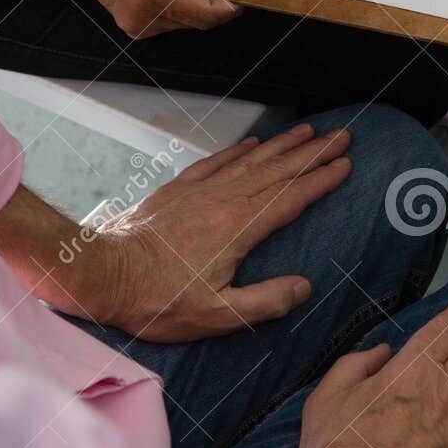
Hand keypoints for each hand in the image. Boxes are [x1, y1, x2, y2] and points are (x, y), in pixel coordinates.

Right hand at [64, 0, 246, 37]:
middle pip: (200, 21)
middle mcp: (144, 18)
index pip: (208, 14)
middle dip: (216, 3)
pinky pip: (172, 23)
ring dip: (197, 5)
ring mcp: (137, 27)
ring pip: (188, 24)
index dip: (231, 5)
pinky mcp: (135, 29)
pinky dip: (180, 7)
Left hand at [80, 124, 351, 340]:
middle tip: (341, 135)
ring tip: (306, 131)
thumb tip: (304, 287)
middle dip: (312, 152)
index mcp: (239, 228)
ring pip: (251, 160)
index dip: (321, 180)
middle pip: (278, 170)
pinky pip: (215, 162)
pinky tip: (251, 142)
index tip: (346, 165)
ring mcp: (199, 192)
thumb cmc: (157, 300)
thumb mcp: (216, 315)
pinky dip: (238, 150)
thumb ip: (265, 302)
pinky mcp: (176, 191)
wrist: (101, 274)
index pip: (291, 197)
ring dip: (282, 145)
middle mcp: (224, 201)